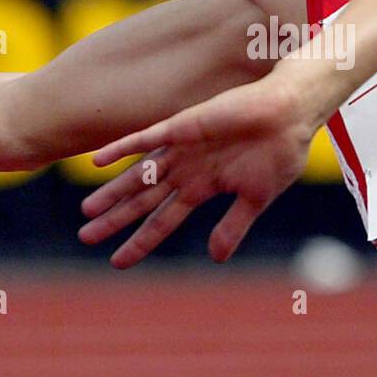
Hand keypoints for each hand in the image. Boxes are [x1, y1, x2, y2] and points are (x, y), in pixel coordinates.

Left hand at [79, 71, 320, 267]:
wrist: (291, 115)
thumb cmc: (280, 152)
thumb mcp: (256, 198)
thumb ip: (233, 226)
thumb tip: (216, 259)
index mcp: (203, 188)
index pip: (164, 220)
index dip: (141, 241)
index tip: (118, 262)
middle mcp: (186, 170)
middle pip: (143, 199)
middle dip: (115, 219)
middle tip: (86, 236)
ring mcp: (182, 149)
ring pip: (138, 175)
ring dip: (113, 191)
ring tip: (86, 210)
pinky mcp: (183, 127)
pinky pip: (146, 139)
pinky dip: (122, 149)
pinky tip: (98, 160)